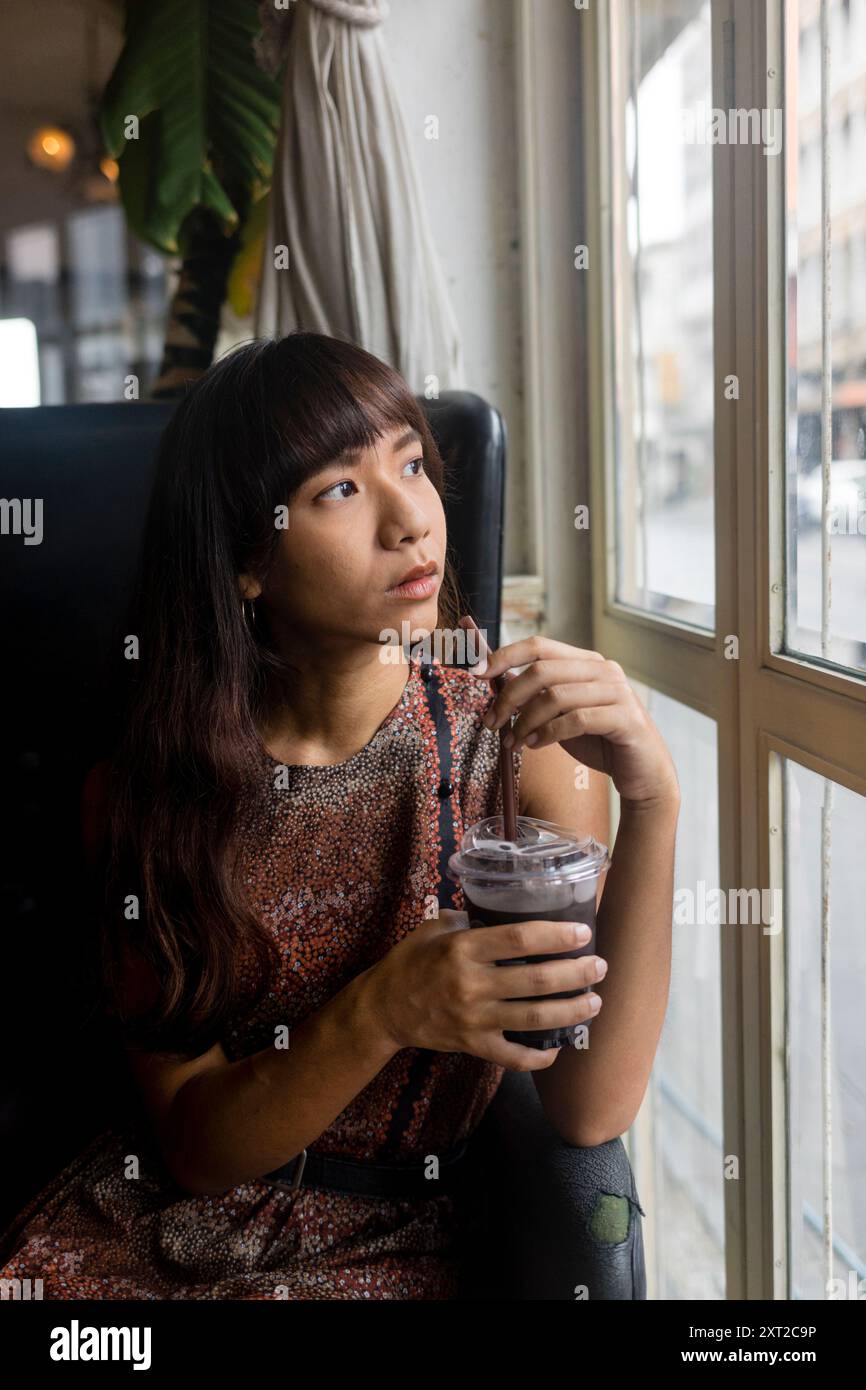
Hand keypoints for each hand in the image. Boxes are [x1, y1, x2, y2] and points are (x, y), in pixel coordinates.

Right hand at [362, 910, 605, 1070]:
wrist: (383, 1009)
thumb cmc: (410, 962)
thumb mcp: (432, 929)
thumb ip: (467, 920)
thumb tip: (502, 905)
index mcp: (463, 949)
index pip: (520, 939)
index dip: (556, 935)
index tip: (582, 932)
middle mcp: (472, 984)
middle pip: (536, 980)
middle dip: (576, 974)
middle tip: (599, 967)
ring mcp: (474, 1019)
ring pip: (534, 1018)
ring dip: (571, 1011)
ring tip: (594, 1002)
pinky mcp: (473, 1045)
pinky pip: (513, 1056)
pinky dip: (539, 1057)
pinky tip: (559, 1049)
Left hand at [470, 633, 680, 807]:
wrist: (642, 773)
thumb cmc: (598, 741)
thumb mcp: (560, 714)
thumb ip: (536, 696)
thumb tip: (494, 680)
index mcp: (586, 662)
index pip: (539, 645)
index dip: (505, 655)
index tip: (477, 673)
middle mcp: (603, 670)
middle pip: (542, 670)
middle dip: (509, 697)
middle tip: (492, 722)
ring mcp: (618, 691)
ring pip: (556, 696)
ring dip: (525, 722)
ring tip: (514, 742)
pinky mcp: (625, 718)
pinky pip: (577, 719)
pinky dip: (549, 733)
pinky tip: (537, 746)